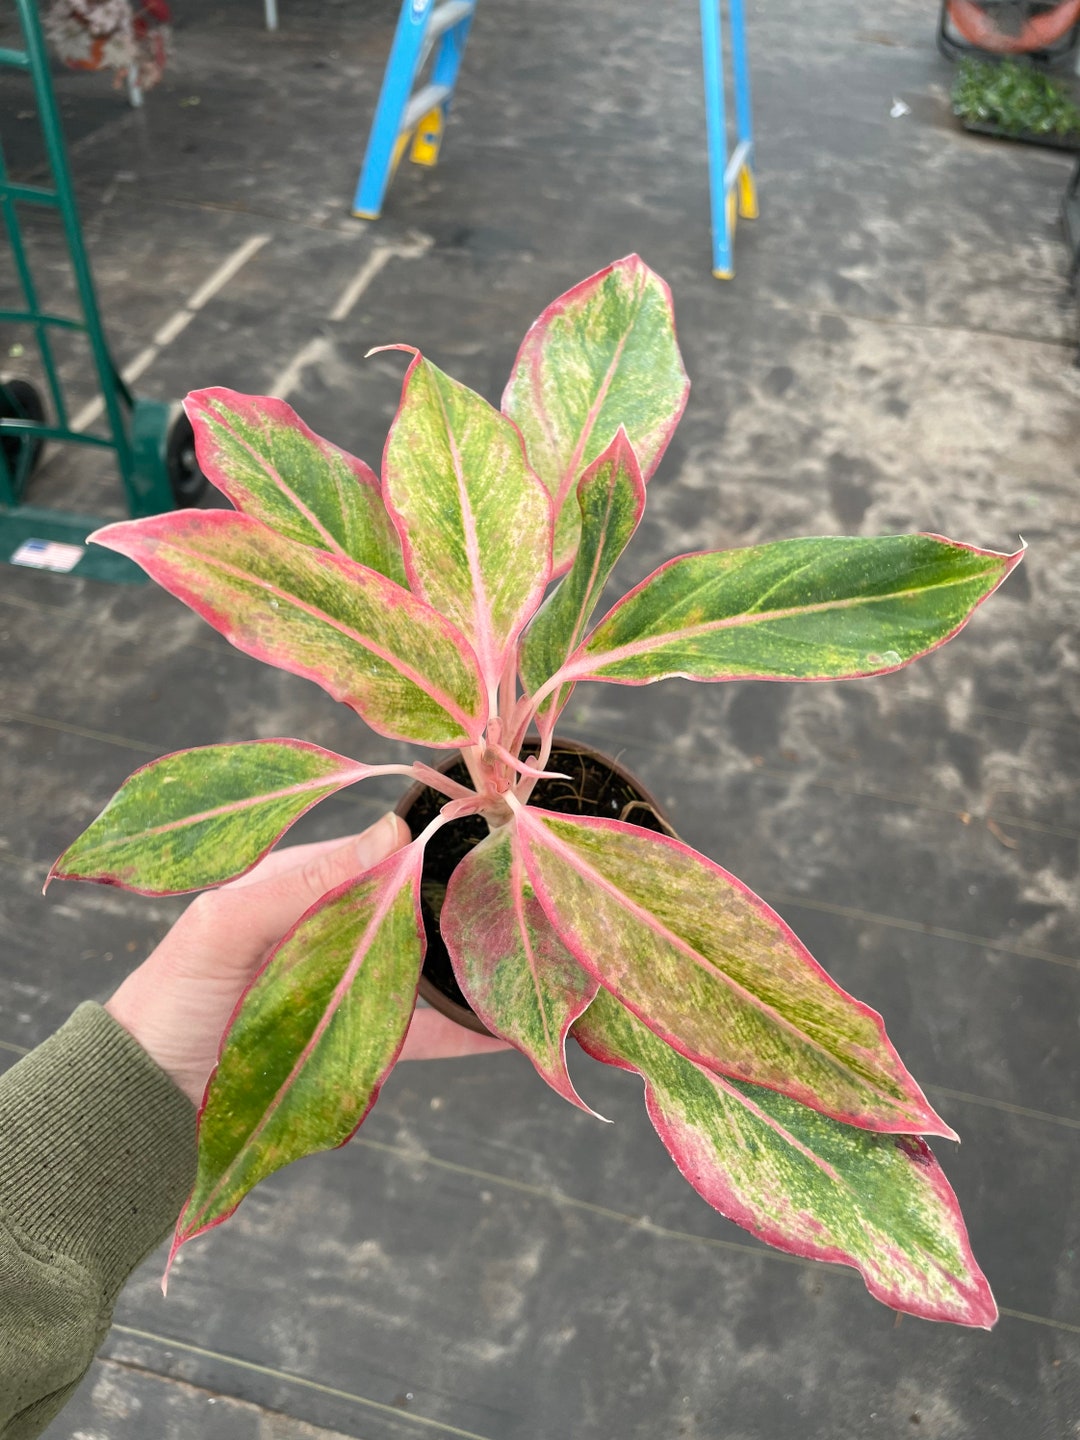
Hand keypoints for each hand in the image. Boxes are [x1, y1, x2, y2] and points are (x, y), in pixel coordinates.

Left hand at [105, 812, 509, 1104]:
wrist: (145, 1101)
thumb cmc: (169, 1000)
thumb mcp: (225, 926)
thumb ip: (303, 881)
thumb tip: (392, 831)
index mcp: (297, 882)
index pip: (379, 853)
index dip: (431, 846)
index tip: (489, 841)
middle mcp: (331, 925)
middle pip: (410, 907)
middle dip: (463, 905)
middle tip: (529, 901)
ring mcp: (347, 982)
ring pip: (424, 965)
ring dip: (472, 964)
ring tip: (532, 957)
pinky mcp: (356, 1040)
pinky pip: (420, 1029)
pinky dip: (464, 1029)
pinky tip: (506, 1027)